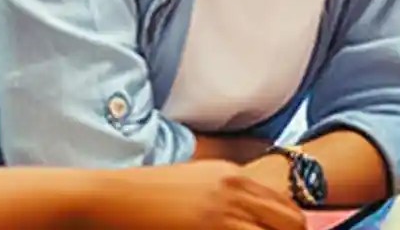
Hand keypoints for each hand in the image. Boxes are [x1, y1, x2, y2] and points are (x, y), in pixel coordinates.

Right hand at [93, 160, 305, 229]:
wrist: (107, 198)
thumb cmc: (143, 198)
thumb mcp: (193, 185)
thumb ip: (225, 198)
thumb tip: (246, 217)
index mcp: (234, 176)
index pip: (287, 205)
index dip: (292, 229)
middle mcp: (234, 189)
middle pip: (292, 222)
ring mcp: (222, 210)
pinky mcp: (208, 228)